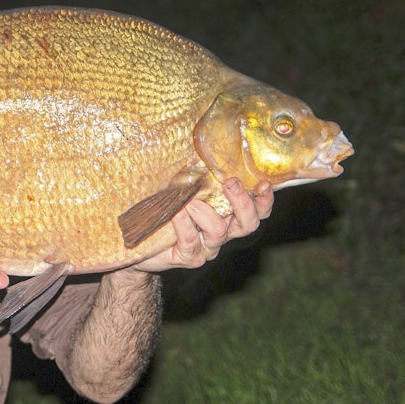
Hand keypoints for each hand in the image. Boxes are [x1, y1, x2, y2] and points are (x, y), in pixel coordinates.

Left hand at [131, 178, 272, 272]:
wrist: (139, 240)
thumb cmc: (165, 208)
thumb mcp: (184, 188)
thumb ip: (198, 176)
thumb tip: (202, 146)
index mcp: (227, 215)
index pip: (257, 210)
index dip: (265, 200)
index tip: (263, 183)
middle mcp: (222, 232)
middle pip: (248, 224)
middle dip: (243, 202)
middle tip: (230, 184)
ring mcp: (206, 247)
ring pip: (219, 231)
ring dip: (205, 212)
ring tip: (189, 201)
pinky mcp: (188, 257)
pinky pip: (191, 241)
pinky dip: (184, 225)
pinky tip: (176, 213)